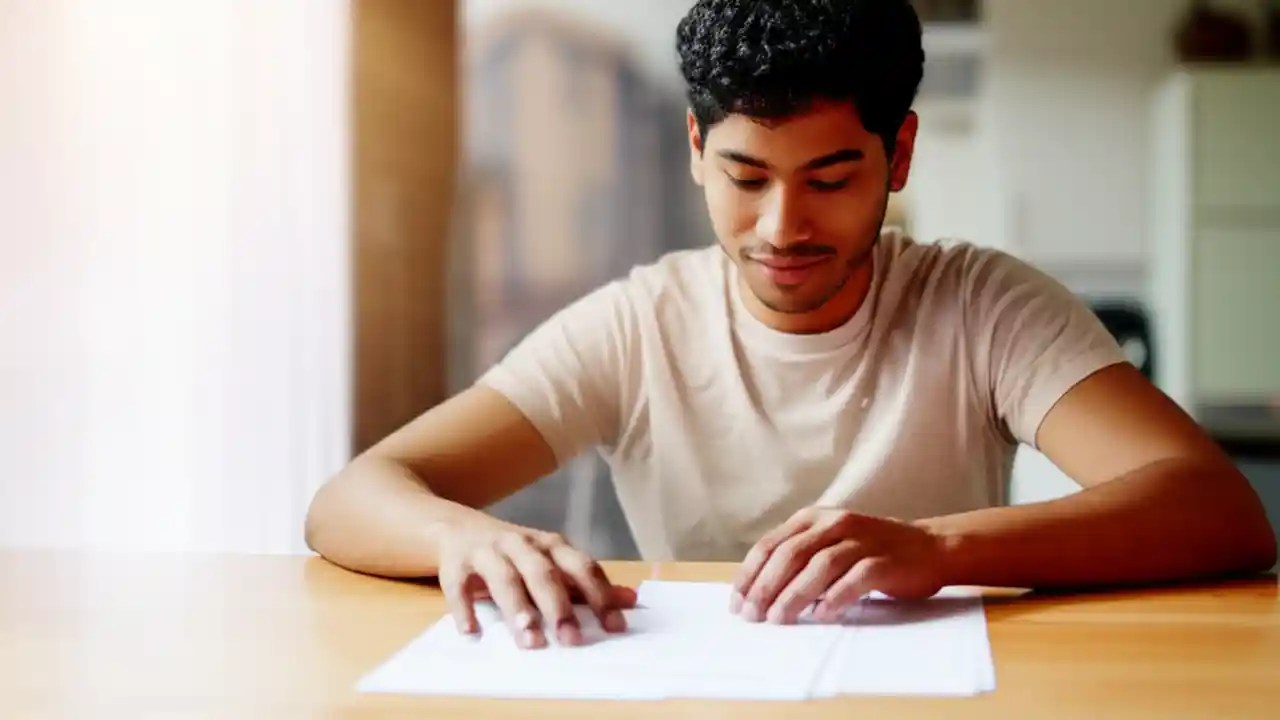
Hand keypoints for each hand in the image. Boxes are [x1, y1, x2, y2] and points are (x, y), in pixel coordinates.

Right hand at [437, 522, 636, 648]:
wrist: (457, 528)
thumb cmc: (515, 553)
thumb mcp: (552, 562)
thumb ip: (586, 583)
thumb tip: (630, 601)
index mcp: (551, 545)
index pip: (581, 567)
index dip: (599, 596)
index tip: (614, 626)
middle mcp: (521, 544)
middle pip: (543, 573)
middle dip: (558, 606)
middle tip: (571, 639)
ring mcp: (487, 551)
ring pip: (504, 577)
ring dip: (517, 608)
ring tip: (529, 638)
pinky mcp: (455, 563)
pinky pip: (458, 585)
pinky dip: (464, 607)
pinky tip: (471, 631)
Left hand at [731, 507, 946, 624]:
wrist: (928, 547)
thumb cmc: (869, 552)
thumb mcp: (827, 544)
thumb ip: (797, 559)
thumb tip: (756, 594)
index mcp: (812, 519)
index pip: (770, 545)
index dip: (750, 574)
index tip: (737, 602)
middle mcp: (834, 524)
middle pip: (790, 555)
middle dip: (766, 587)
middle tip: (753, 616)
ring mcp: (861, 541)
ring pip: (819, 566)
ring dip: (794, 595)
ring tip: (779, 620)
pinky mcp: (884, 561)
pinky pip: (855, 579)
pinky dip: (835, 598)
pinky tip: (821, 616)